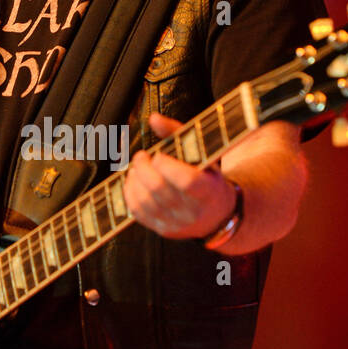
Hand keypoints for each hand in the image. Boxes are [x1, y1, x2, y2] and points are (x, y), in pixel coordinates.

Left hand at [123, 112, 236, 239]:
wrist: (218, 215)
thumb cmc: (209, 178)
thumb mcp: (204, 154)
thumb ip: (179, 133)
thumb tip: (154, 119)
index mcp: (209, 191)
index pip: (186, 181)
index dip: (167, 166)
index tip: (159, 155)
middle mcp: (193, 212)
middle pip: (159, 189)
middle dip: (144, 168)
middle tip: (141, 157)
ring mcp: (177, 224)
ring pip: (144, 201)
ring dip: (134, 179)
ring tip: (137, 167)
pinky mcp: (163, 230)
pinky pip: (137, 213)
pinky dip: (129, 194)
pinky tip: (133, 181)